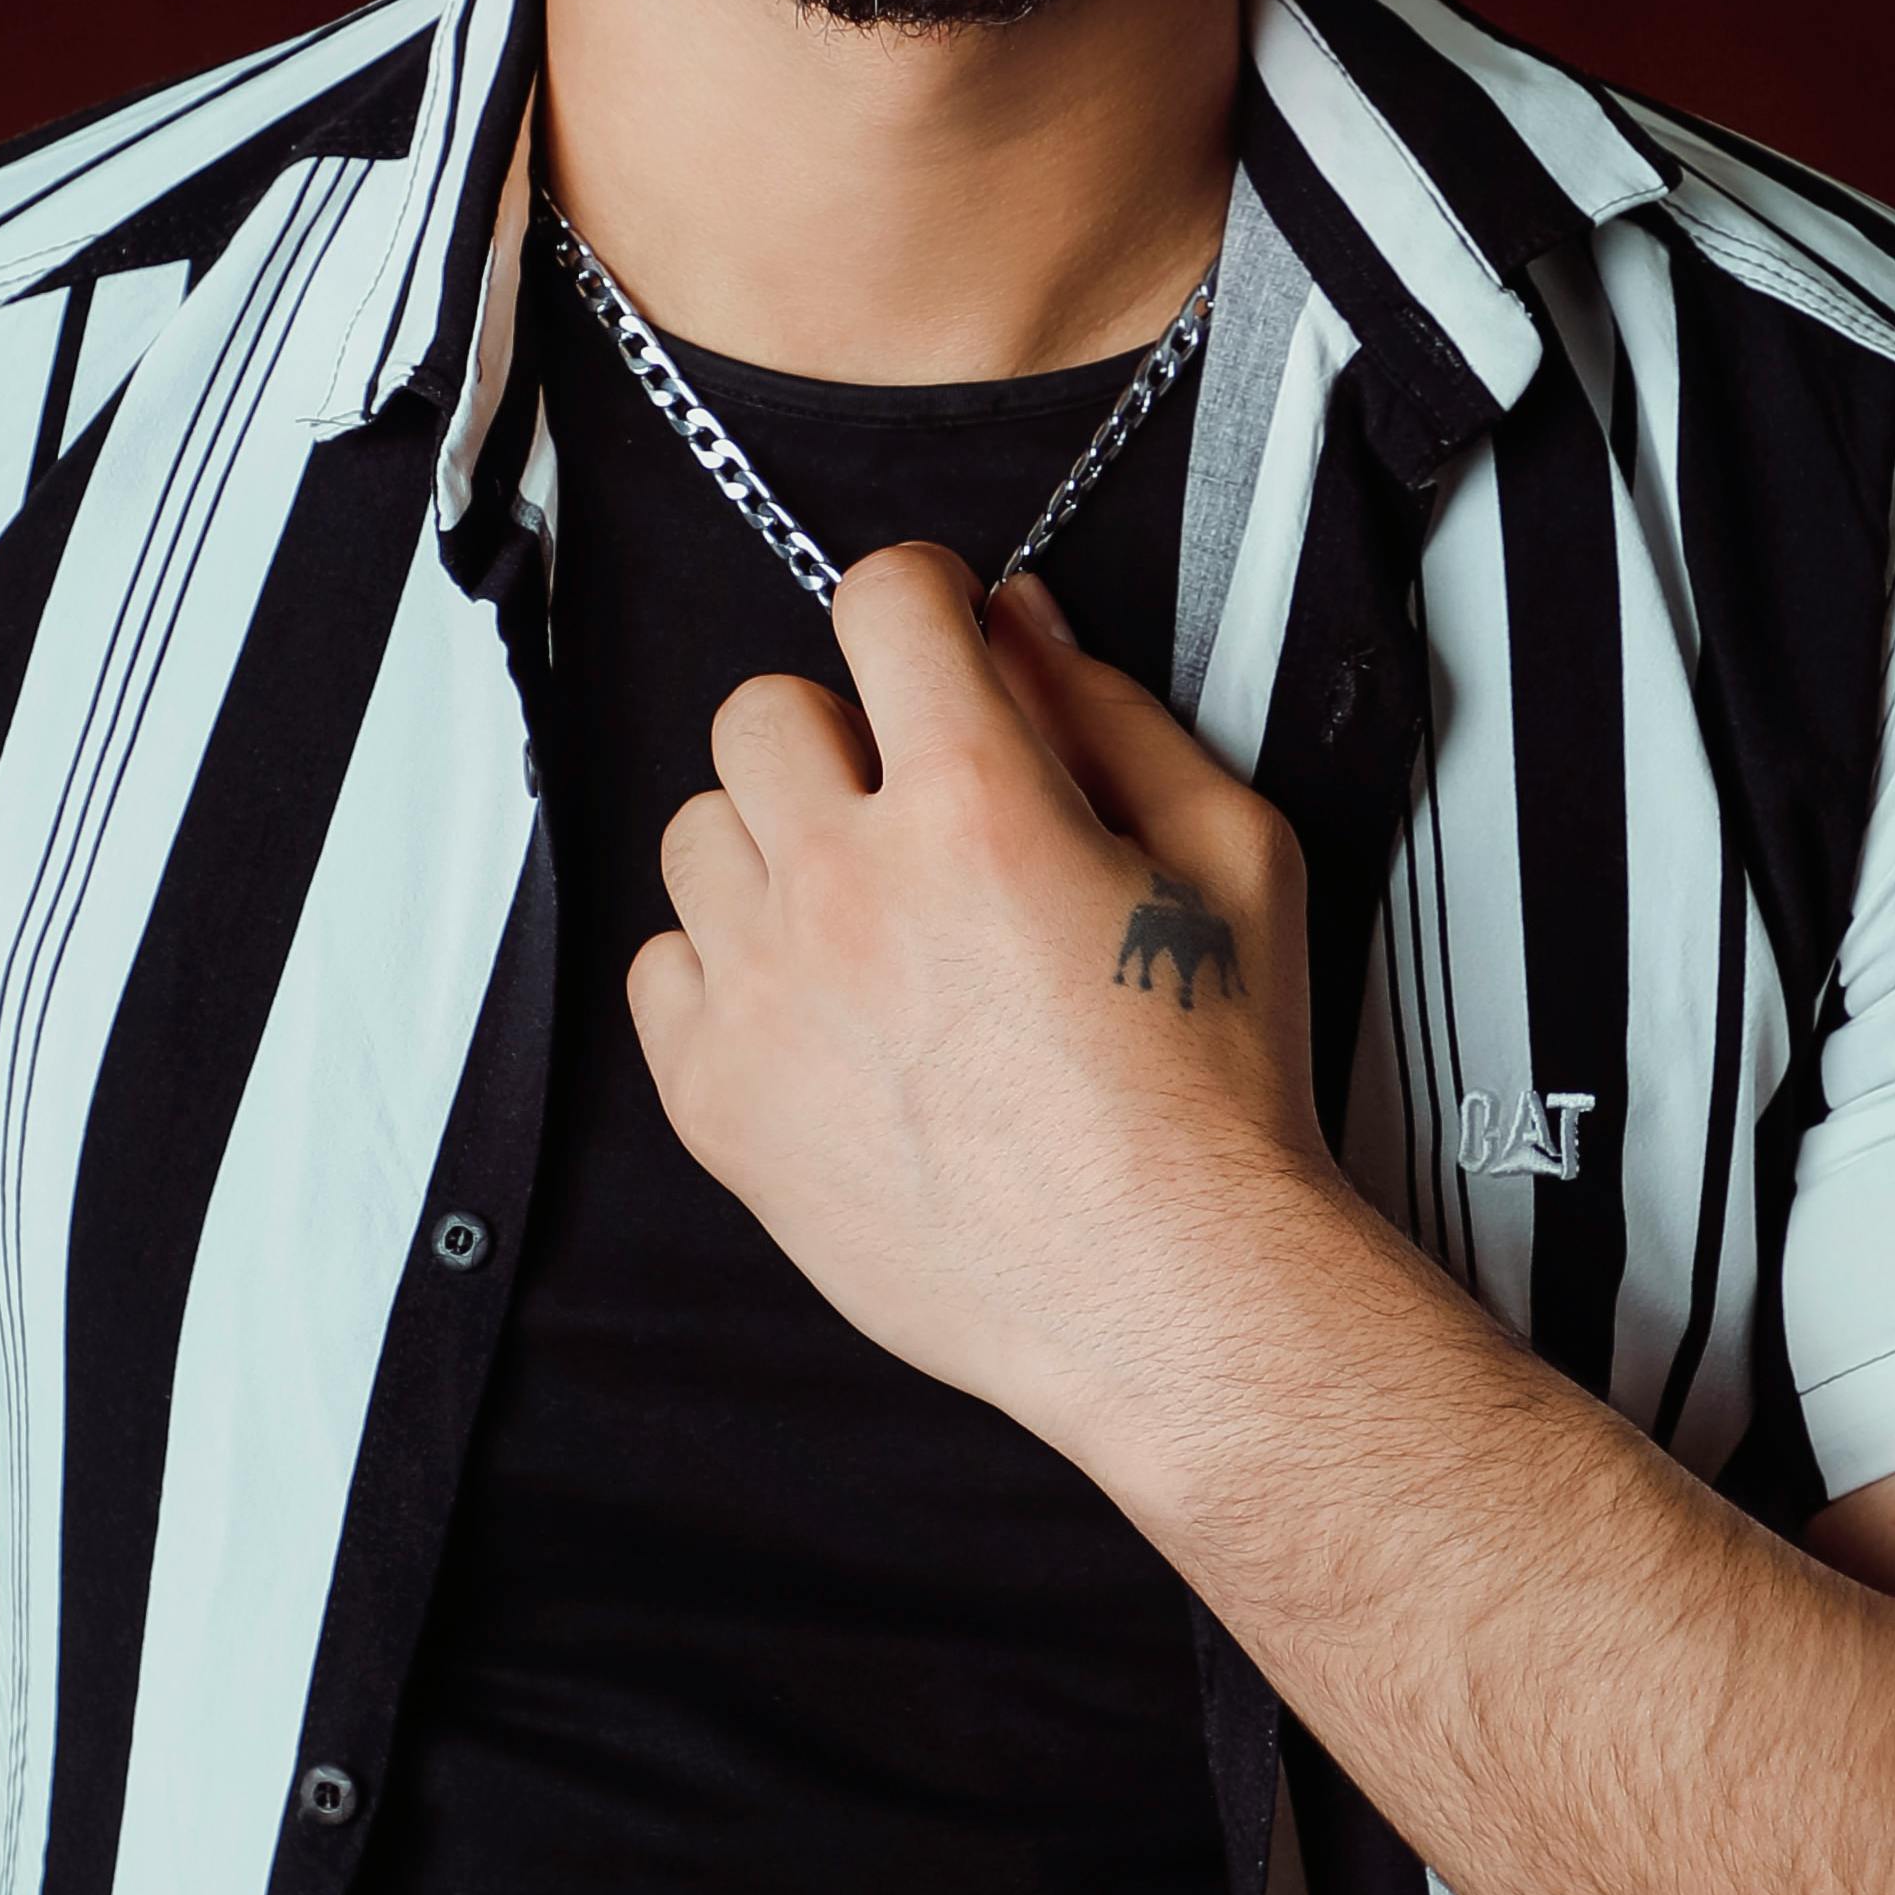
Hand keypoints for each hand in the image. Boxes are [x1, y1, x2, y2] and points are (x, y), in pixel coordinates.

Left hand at [630, 547, 1328, 1458]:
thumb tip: (1022, 626)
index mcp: (977, 808)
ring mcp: (767, 994)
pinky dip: (726, 970)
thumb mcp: (1231, 859)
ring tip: (866, 919)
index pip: (881, 603)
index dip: (919, 599)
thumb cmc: (1211, 1106)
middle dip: (838, 729)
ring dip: (773, 846)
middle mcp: (848, 887)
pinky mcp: (718, 1096)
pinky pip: (663, 966)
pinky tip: (819, 1007)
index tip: (932, 634)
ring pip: (697, 832)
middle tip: (906, 802)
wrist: (1165, 1294)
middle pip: (760, 710)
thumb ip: (1113, 714)